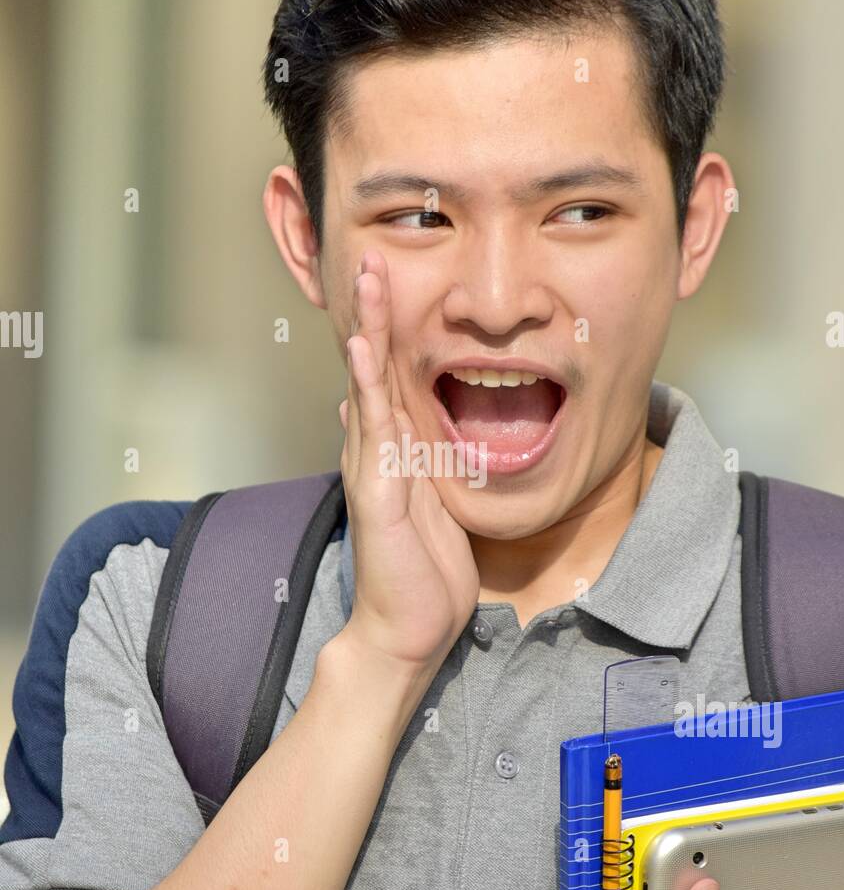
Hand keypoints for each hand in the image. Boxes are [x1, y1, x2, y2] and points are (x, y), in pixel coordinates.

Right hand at [337, 249, 479, 674]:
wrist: (407, 632)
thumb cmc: (425, 574)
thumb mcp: (436, 503)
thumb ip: (426, 461)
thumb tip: (404, 424)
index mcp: (395, 452)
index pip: (388, 377)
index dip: (389, 328)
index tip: (390, 281)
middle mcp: (376, 452)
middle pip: (372, 368)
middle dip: (372, 311)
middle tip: (369, 256)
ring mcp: (373, 468)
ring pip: (368, 385)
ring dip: (368, 330)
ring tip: (366, 280)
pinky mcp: (378, 492)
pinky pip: (374, 430)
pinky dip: (367, 385)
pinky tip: (361, 348)